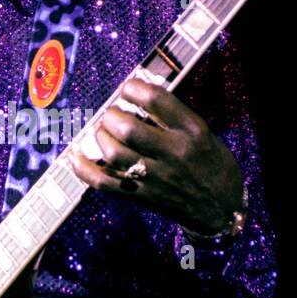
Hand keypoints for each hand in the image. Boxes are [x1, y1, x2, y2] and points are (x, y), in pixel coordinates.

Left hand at [70, 77, 243, 232]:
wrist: (220, 209)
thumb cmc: (212, 165)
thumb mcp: (204, 133)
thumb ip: (174, 116)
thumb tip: (138, 96)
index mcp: (192, 131)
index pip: (156, 100)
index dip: (133, 88)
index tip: (127, 88)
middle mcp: (174, 153)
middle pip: (128, 128)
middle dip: (111, 115)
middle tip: (112, 114)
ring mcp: (156, 177)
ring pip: (113, 153)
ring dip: (100, 137)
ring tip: (103, 132)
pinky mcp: (142, 197)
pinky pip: (104, 183)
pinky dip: (84, 169)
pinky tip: (76, 157)